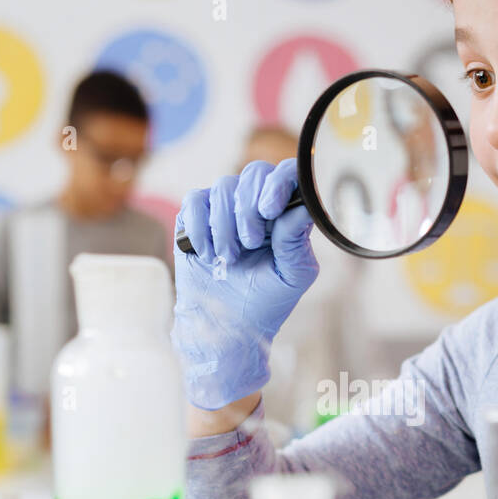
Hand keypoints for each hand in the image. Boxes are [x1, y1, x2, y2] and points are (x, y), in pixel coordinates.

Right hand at [171, 159, 318, 409]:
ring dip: (225, 226)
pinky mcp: (195, 218)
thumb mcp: (292, 275)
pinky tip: (206, 254)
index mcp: (285, 213)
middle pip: (254, 173)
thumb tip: (303, 206)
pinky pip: (194, 201)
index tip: (270, 209)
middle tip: (251, 243)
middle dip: (250, 208)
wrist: (225, 325)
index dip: (279, 182)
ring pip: (223, 187)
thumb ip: (297, 239)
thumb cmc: (265, 300)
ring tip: (229, 259)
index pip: (288, 174)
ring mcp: (224, 208)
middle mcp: (256, 204)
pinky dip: (199, 227)